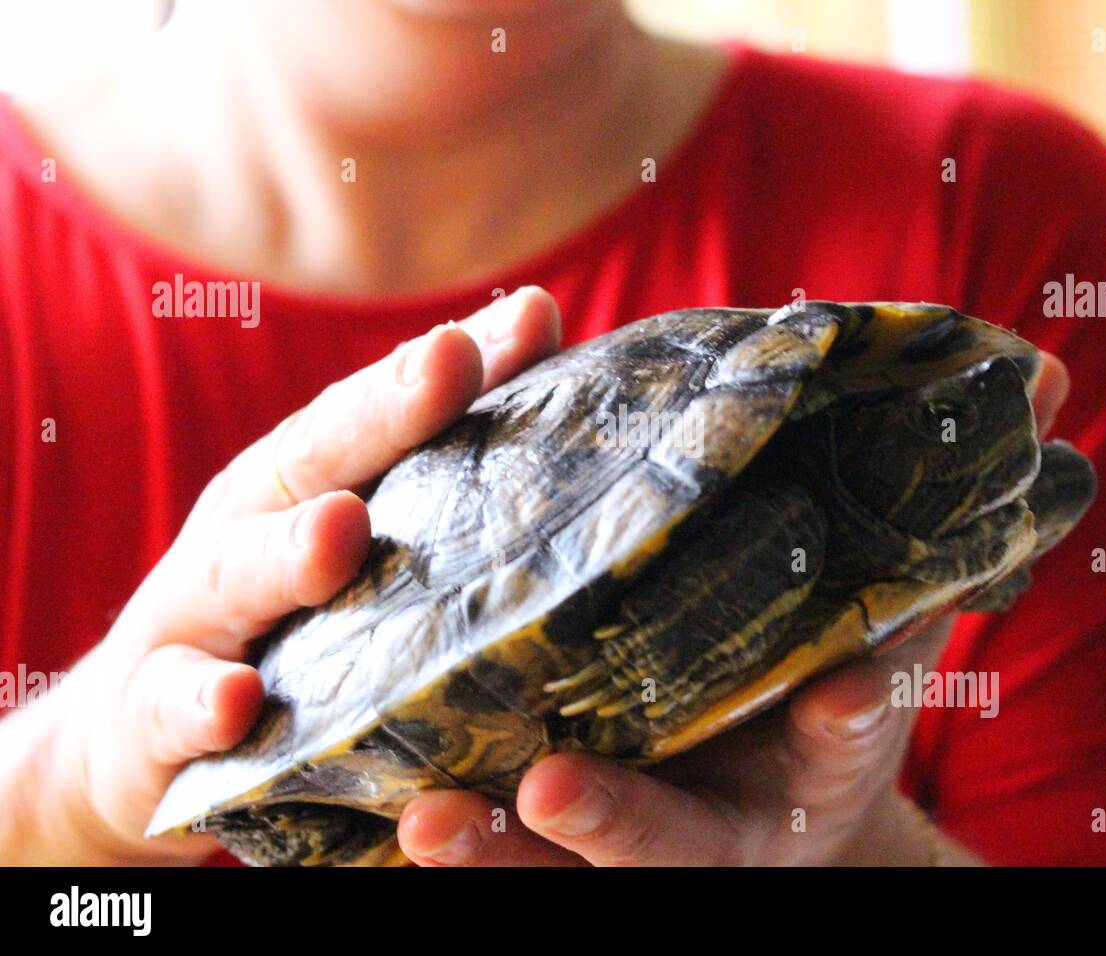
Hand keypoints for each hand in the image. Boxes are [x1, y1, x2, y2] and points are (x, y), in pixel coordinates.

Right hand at [0, 287, 560, 864]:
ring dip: (290, 551)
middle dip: (387, 409)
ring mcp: (195, 618)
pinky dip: (201, 702)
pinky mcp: (152, 714)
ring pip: (241, 573)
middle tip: (451, 360)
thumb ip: (448, 497)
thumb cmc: (288, 627)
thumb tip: (579, 428)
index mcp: (311, 484)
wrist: (144, 735)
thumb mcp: (361, 553)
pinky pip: (171, 707)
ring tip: (341, 529)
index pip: (391, 410)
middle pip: (319, 459)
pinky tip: (238, 700)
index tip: (535, 316)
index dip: (464, 363)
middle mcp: (251, 529)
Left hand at [395, 355, 1070, 865]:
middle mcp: (724, 817)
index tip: (845, 697)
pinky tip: (388, 814)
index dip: (848, 718)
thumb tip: (1058, 380)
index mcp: (814, 758)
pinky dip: (450, 844)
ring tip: (428, 821)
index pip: (839, 737)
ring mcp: (637, 836)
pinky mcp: (554, 838)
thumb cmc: (822, 682)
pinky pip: (497, 859)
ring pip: (561, 874)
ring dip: (496, 856)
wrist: (772, 792)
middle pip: (670, 844)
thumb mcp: (885, 610)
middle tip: (556, 791)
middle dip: (619, 825)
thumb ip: (941, 512)